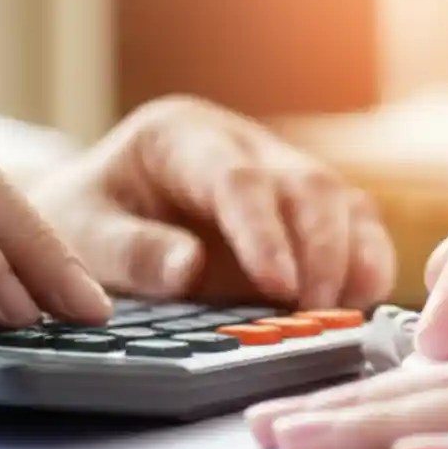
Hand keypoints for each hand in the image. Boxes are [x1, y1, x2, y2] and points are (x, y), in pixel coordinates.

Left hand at [28, 96, 395, 308]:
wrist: (92, 215)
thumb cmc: (83, 219)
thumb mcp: (84, 234)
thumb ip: (132, 251)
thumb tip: (190, 269)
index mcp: (181, 135)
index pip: (235, 177)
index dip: (262, 231)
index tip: (277, 284)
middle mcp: (241, 144)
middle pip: (305, 183)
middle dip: (320, 248)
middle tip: (314, 310)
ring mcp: (277, 172)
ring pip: (341, 201)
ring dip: (352, 257)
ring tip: (342, 313)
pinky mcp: (300, 209)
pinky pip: (352, 226)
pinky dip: (364, 264)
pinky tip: (357, 304)